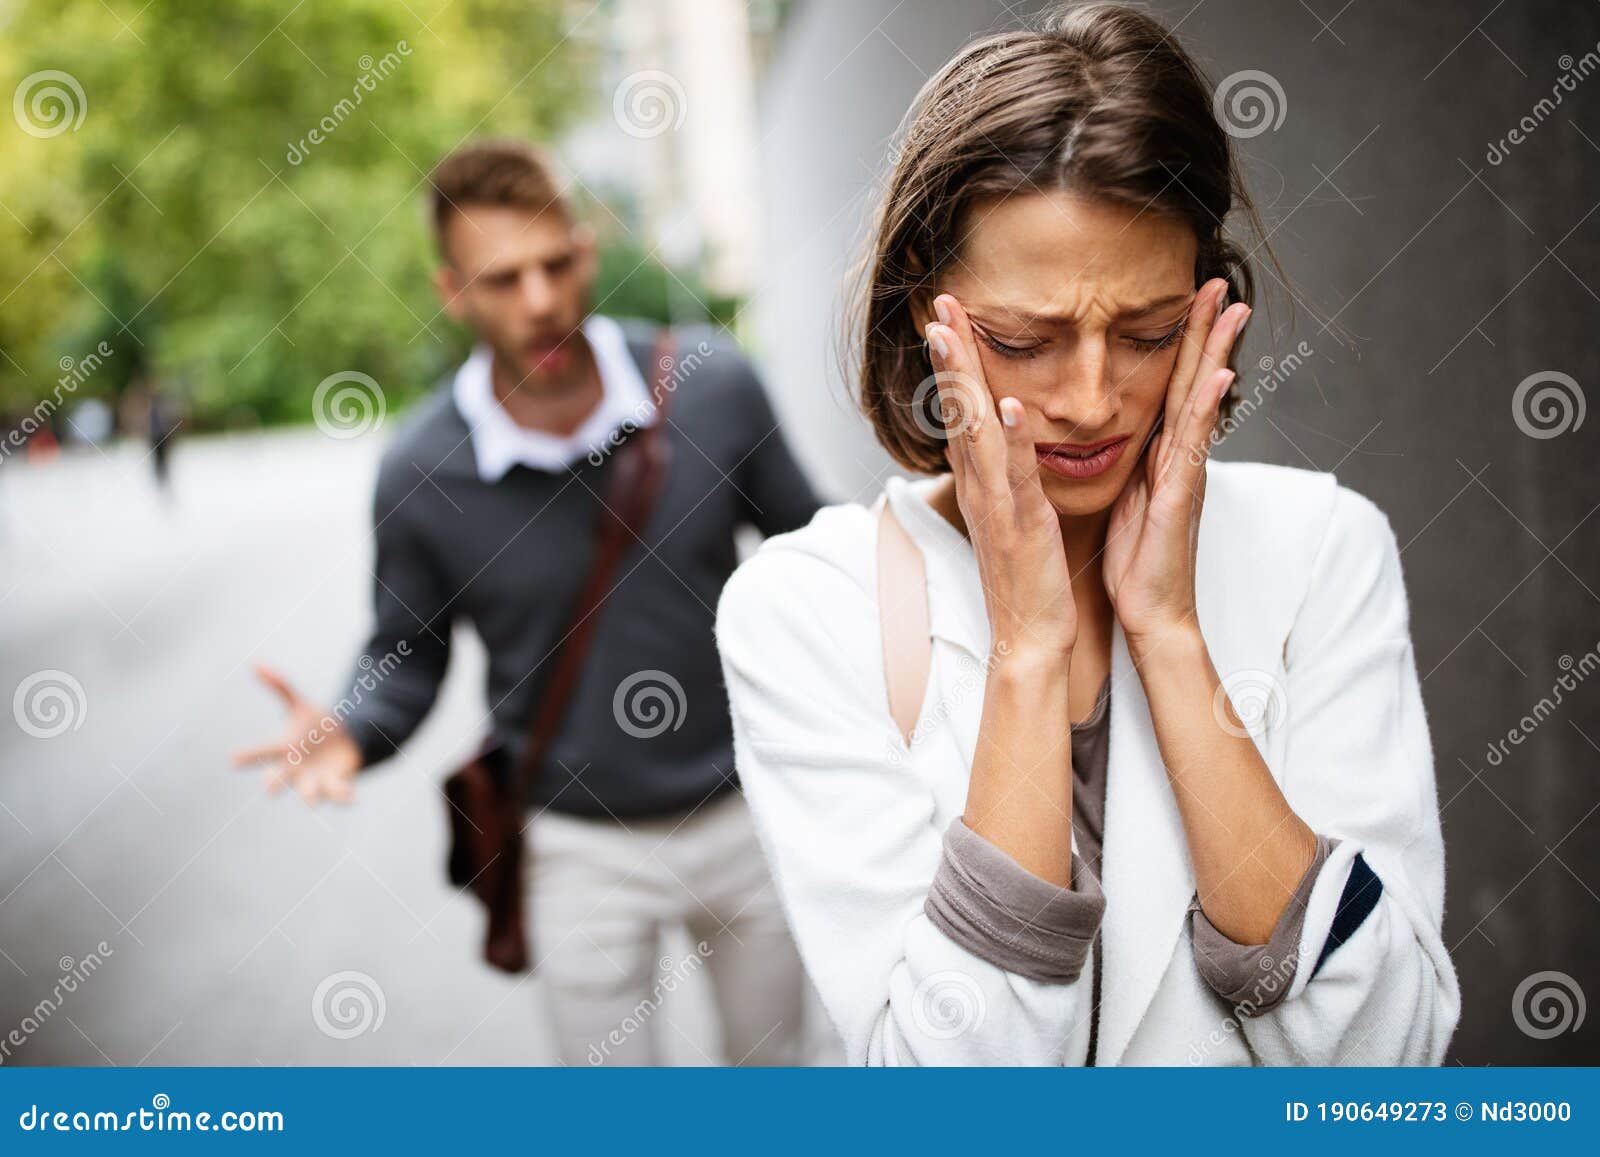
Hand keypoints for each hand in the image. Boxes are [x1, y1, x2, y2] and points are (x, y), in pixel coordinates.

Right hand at [232, 664, 361, 803]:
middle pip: (281, 779)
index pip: (262, 752)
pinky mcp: (338, 784)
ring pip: (310, 792)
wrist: (343, 742)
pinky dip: (344, 795)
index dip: (248, 756)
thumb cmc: (314, 726)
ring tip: (309, 800)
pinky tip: (352, 798)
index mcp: (284, 751)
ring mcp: (316, 780)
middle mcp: (296, 770)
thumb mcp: (298, 704)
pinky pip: (340, 793)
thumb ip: (279, 686)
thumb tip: (256, 663)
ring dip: (310, 794)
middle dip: (275, 782)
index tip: (232, 759)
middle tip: (268, 788)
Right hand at [925, 293, 1077, 659]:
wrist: (1029, 638)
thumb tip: (1000, 443)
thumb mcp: (1011, 516)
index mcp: (980, 483)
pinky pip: (1015, 475)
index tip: (946, 316)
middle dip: (948, 355)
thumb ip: (1003, 476)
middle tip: (938, 304)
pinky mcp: (1023, 524)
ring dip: (964, 381)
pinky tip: (1005, 403)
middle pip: (956, 410)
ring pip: (974, 432)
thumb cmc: (1026, 580)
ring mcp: (996, 504)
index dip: (952, 363)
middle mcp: (979, 487)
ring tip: (953, 335)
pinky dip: (1010, 438)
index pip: (960, 411)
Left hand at [1103, 279, 1247, 647]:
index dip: (1182, 342)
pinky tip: (1221, 378)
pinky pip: (1192, 447)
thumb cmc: (1137, 560)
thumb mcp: (1128, 496)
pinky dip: (1206, 411)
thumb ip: (1134, 461)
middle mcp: (1179, 456)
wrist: (1149, 612)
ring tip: (1232, 309)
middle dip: (1208, 331)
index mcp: (1161, 453)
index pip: (1172, 385)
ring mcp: (1185, 473)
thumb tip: (1127, 431)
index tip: (1190, 297)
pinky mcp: (1179, 496)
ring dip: (1217, 353)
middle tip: (1220, 282)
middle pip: (1194, 380)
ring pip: (1200, 401)